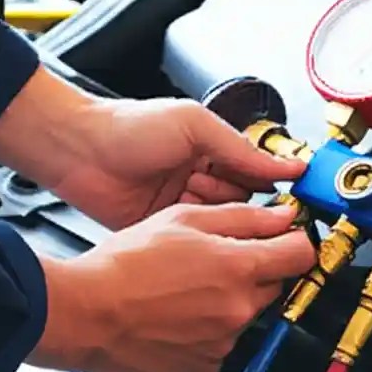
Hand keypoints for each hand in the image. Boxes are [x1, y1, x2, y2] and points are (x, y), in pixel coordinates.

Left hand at [0, 67, 304, 229]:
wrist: (76, 149)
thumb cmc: (126, 126)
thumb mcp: (193, 125)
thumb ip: (239, 148)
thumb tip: (286, 164)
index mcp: (210, 149)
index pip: (255, 175)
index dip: (272, 190)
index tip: (295, 206)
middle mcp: (197, 177)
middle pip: (240, 205)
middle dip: (246, 213)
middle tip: (259, 223)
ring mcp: (178, 204)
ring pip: (217, 226)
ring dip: (220, 228)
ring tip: (226, 232)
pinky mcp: (160, 227)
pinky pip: (189, 241)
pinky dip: (196, 242)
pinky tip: (202, 245)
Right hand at [28, 203, 314, 371]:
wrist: (85, 313)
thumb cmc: (123, 266)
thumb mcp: (182, 218)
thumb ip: (241, 217)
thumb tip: (281, 215)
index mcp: (237, 268)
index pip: (301, 254)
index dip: (293, 240)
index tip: (283, 237)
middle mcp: (238, 309)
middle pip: (272, 283)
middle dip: (252, 268)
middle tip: (211, 259)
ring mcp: (223, 342)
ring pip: (243, 313)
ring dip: (225, 298)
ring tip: (181, 287)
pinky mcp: (206, 367)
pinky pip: (221, 341)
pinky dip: (206, 328)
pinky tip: (175, 313)